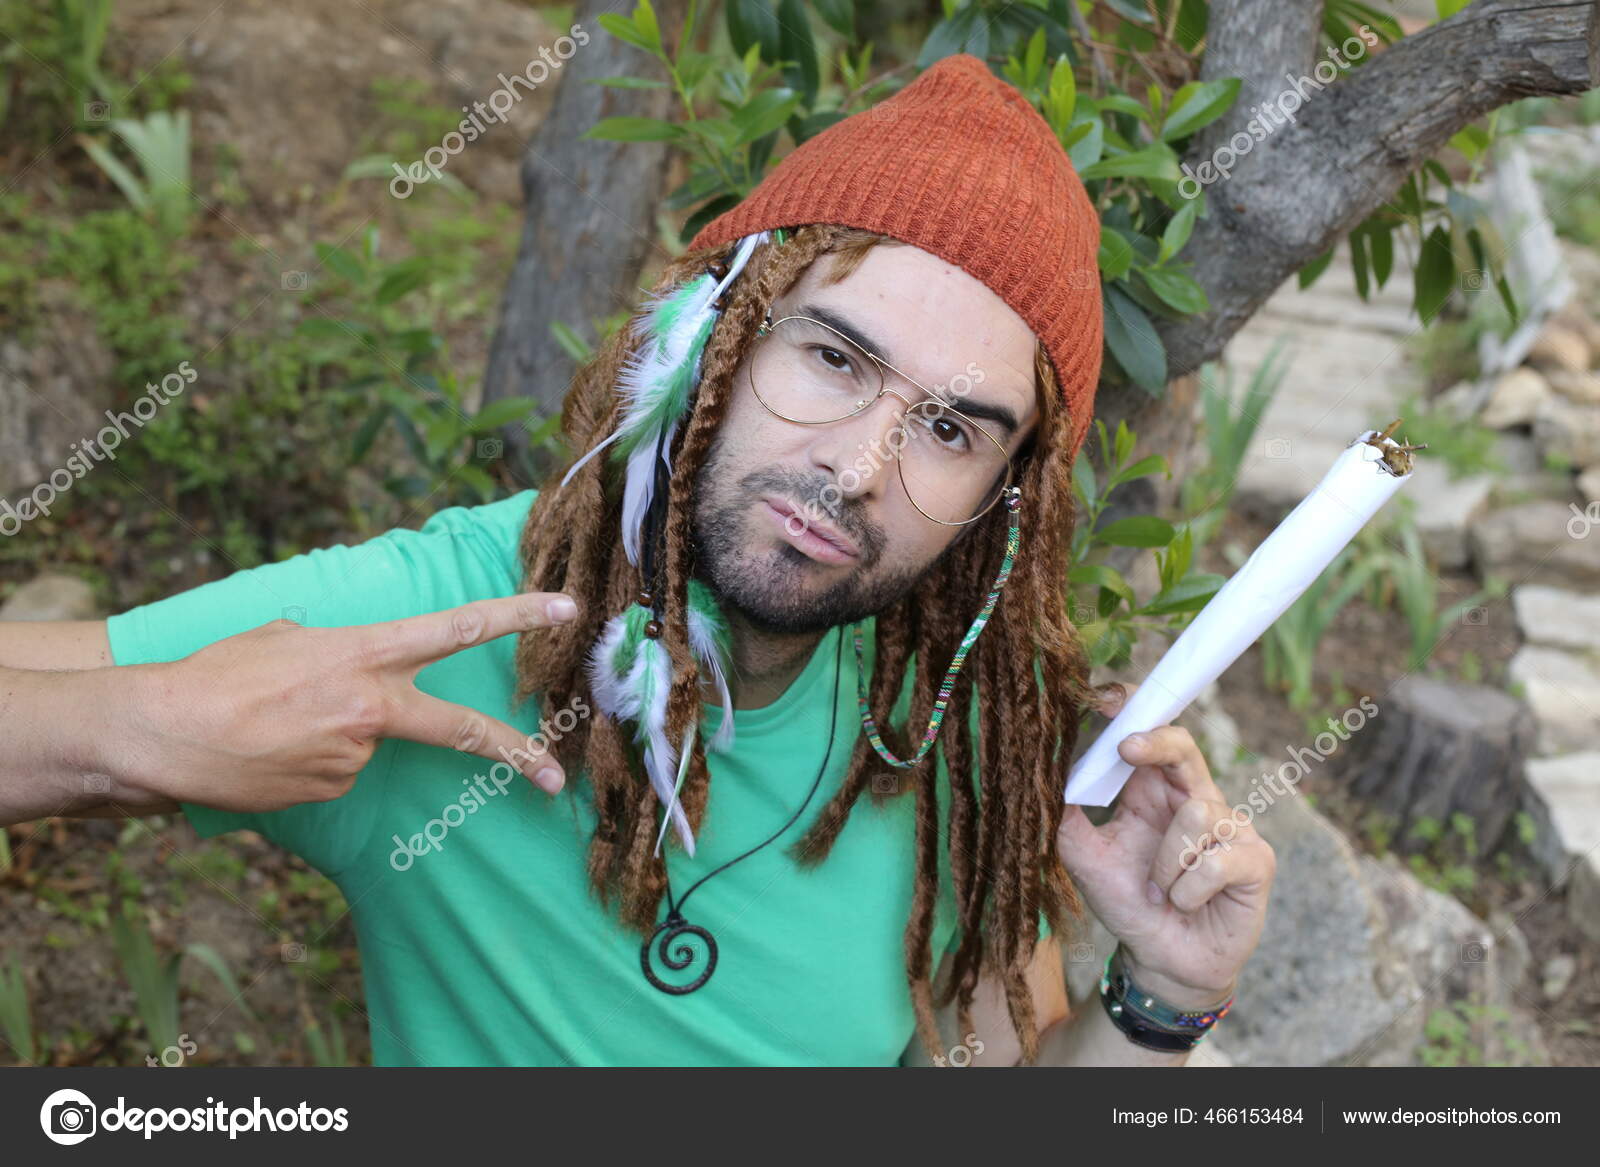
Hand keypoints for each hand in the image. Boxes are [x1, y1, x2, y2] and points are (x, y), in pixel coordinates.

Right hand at [117, 593, 580, 812]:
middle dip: (514, 751)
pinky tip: (270, 753)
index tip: (566, 610)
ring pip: (370, 744)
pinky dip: (314, 761)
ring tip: (274, 726)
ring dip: (336, 736)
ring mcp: (354, 754)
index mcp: (364, 652)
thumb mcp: (283, 635)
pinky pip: (339, 770)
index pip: (457, 628)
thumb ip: (334, 645)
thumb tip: (349, 659)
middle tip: (553, 775)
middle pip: (461, 728)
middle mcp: (371, 705)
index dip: (517, 616)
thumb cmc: (215, 673)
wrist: (160, 732)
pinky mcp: (331, 790)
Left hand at [1056, 683, 1274, 1009]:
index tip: (1105, 700)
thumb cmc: (1130, 905)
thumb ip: (1068, 823)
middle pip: (1184, 747)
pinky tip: (1186, 904)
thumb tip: (1045, 782)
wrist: (1163, 961)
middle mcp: (1193, 800)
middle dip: (1158, 741)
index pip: (1149, 739)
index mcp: (1153, 793)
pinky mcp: (1256, 861)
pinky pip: (1219, 860)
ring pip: (1197, 815)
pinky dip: (1190, 889)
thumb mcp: (1089, 863)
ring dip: (1167, 863)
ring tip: (1161, 891)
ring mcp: (1230, 829)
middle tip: (1127, 747)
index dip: (1134, 713)